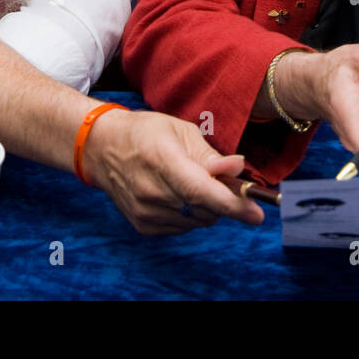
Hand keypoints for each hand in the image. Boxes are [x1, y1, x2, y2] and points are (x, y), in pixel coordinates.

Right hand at [83, 108, 265, 235]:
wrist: (101, 149)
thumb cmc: (144, 133)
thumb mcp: (179, 130)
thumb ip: (210, 155)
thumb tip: (238, 169)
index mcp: (162, 160)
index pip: (201, 191)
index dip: (232, 204)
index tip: (257, 215)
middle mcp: (151, 191)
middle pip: (206, 209)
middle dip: (224, 199)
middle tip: (224, 180)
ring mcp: (145, 212)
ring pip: (199, 221)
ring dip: (207, 206)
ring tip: (192, 181)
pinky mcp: (144, 226)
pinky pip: (184, 227)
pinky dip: (191, 214)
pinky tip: (178, 194)